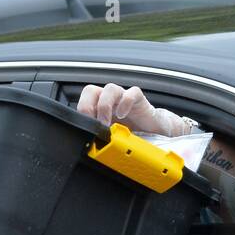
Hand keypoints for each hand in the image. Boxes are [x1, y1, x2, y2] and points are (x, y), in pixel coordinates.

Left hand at [76, 83, 191, 135]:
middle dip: (88, 105)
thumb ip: (99, 136)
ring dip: (105, 106)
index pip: (84, 101)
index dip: (82, 111)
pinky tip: (123, 115)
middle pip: (91, 90)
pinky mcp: (139, 99)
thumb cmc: (132, 131)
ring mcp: (124, 97)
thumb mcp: (111, 136)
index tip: (84, 128)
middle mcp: (110, 100)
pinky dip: (126, 102)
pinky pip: (131, 93)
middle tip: (92, 123)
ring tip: (106, 124)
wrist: (153, 130)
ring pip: (110, 89)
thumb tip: (86, 146)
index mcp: (100, 107)